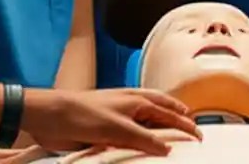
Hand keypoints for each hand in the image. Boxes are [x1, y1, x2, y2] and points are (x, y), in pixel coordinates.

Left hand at [21, 88, 199, 155]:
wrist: (50, 115)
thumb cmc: (81, 113)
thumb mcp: (117, 129)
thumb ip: (143, 138)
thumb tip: (167, 147)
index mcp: (137, 100)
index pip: (170, 114)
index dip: (185, 125)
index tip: (199, 136)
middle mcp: (131, 104)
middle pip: (162, 111)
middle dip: (178, 118)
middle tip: (192, 130)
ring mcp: (119, 114)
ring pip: (148, 119)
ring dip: (161, 126)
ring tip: (172, 135)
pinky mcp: (107, 126)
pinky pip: (131, 132)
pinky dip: (142, 136)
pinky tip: (142, 145)